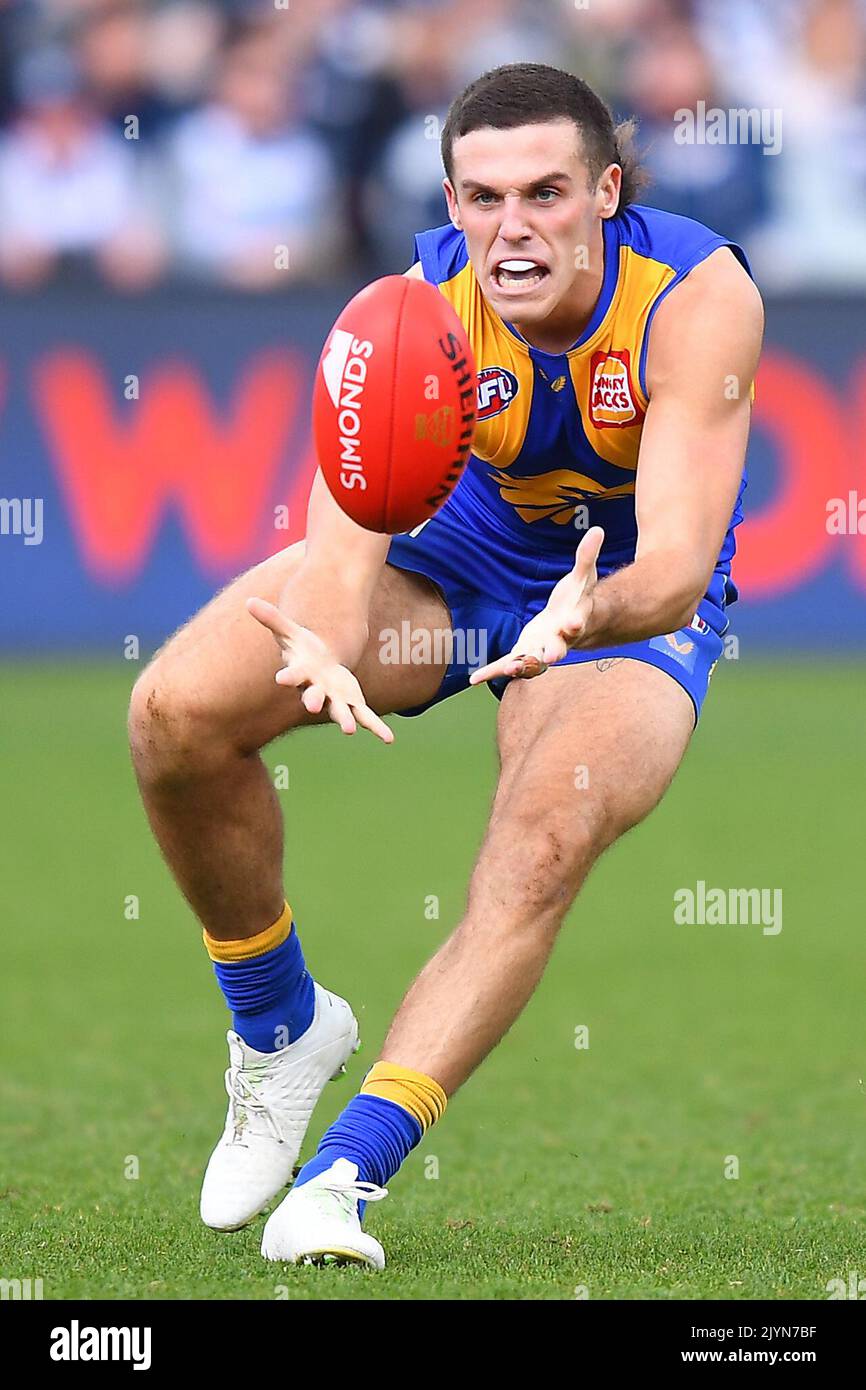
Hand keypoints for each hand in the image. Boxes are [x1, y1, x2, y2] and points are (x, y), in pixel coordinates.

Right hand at [246, 597, 393, 743]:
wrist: (319, 667)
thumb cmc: (302, 651)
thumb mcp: (290, 632)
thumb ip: (272, 619)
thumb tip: (248, 601)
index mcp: (302, 674)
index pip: (292, 675)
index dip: (288, 677)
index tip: (280, 679)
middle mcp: (317, 691)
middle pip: (314, 697)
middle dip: (313, 701)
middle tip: (312, 707)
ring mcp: (335, 699)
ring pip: (340, 712)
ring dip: (344, 720)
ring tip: (349, 730)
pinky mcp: (353, 703)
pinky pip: (366, 717)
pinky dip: (376, 728)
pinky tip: (388, 739)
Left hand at [470, 526, 603, 684]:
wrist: (574, 622)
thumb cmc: (579, 597)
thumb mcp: (583, 575)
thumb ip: (586, 556)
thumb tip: (597, 529)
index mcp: (575, 620)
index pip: (577, 623)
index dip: (575, 624)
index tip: (572, 623)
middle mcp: (560, 640)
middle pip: (557, 649)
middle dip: (552, 653)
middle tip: (549, 658)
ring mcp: (541, 649)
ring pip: (533, 662)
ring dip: (522, 665)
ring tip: (509, 668)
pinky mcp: (525, 652)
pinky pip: (508, 663)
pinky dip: (493, 671)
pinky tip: (475, 678)